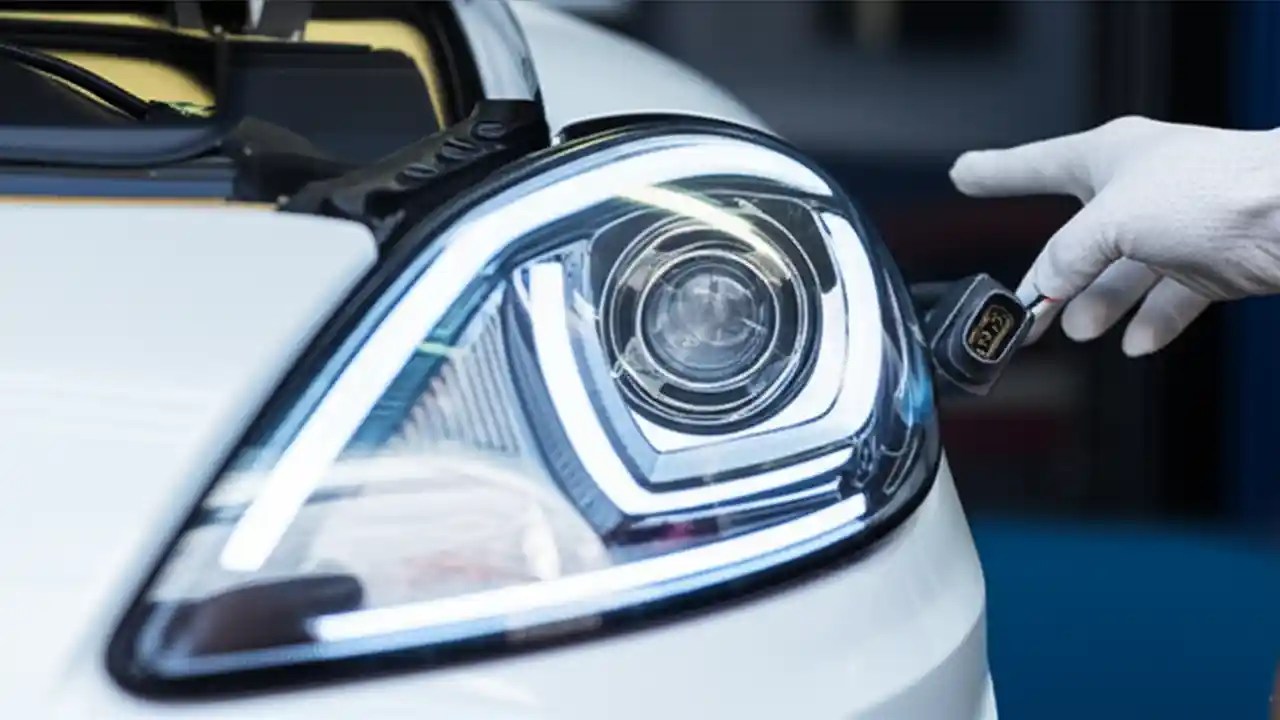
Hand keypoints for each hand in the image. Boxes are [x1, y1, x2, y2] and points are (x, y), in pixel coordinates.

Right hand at [950, 116, 1279, 355]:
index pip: (1036, 166)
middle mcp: (1141, 189)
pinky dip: (1149, 321)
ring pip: (1121, 275)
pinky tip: (1134, 342)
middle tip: (1022, 311)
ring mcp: (1177, 228)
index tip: (965, 174)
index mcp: (1110, 157)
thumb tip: (1042, 287)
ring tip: (1078, 329)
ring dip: (1097, 306)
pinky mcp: (1210, 263)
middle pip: (1077, 240)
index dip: (996, 173)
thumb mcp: (1112, 221)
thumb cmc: (1213, 191)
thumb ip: (1066, 256)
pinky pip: (1168, 298)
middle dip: (1049, 280)